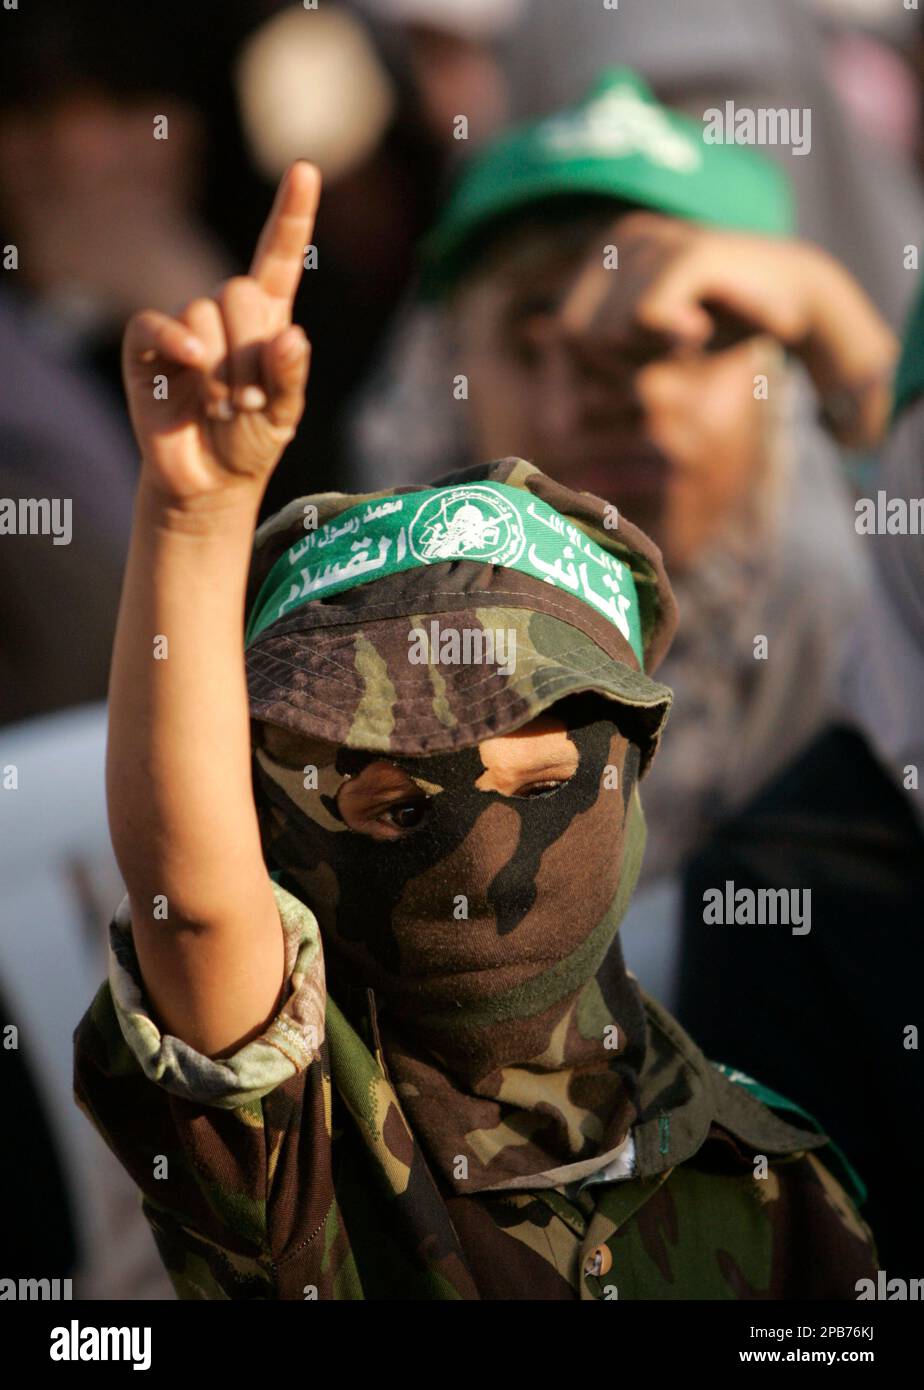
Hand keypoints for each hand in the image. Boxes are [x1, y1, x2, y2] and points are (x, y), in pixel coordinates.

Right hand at [122, 161, 320, 506]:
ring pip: (205, 314)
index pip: (278, 257)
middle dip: (250, 351)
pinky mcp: (148, 346)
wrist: (208, 481)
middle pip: (240, 292)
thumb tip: (292, 336)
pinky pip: (158, 324)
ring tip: (223, 408)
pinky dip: (176, 341)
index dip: (291, 215)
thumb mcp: (285, 416)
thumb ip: (291, 377)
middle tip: (249, 400)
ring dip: (220, 369)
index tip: (304, 168)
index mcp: (267, 318)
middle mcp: (224, 312)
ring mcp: (184, 325)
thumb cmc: (251, 442)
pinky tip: (191, 363)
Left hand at [557, 212, 818, 352]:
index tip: (642, 367)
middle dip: (620, 365)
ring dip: (652, 356)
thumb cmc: (718, 326)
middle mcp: (621, 238)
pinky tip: (703, 327)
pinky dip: (675, 341)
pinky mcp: (687, 253)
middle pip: (578, 339)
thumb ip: (597, 368)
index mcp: (605, 254)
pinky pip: (646, 320)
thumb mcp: (646, 352)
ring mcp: (653, 240)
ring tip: (693, 333)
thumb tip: (549, 413)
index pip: (562, 333)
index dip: (592, 369)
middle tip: (672, 349)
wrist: (795, 301)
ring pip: (609, 335)